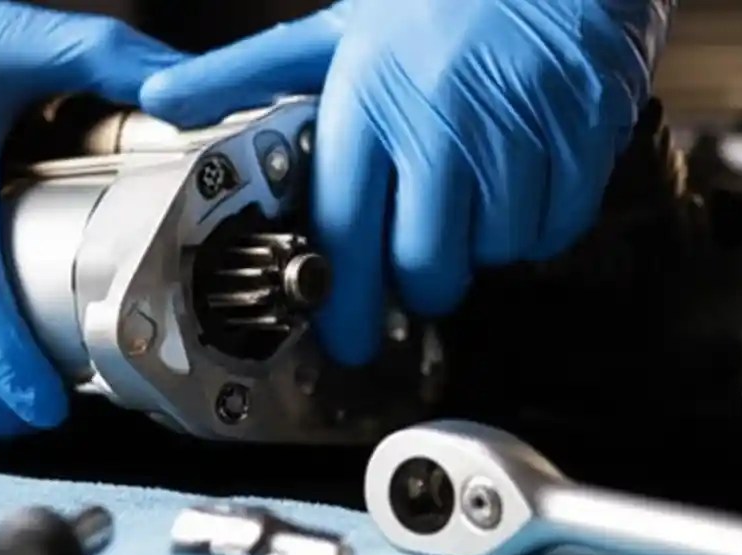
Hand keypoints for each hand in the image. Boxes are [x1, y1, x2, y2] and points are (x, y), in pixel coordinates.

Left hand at [140, 0, 671, 364]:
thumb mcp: (331, 29)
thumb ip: (243, 73)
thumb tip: (163, 97)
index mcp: (368, 104)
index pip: (346, 235)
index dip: (344, 305)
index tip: (344, 337)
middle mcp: (438, 127)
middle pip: (428, 266)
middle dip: (420, 280)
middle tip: (417, 257)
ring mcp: (514, 136)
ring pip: (494, 253)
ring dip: (481, 245)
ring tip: (471, 193)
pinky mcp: (578, 140)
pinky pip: (553, 229)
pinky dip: (535, 224)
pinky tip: (519, 180)